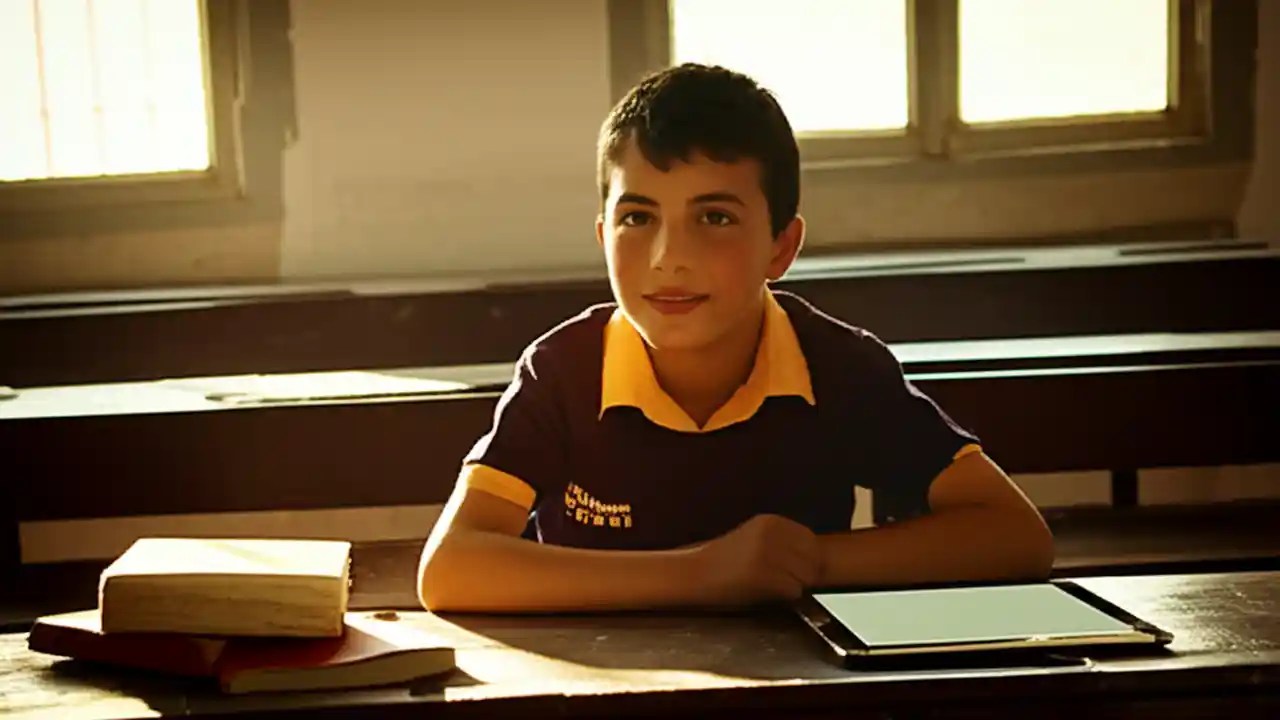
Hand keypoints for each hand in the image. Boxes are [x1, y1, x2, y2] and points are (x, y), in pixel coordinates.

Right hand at [692, 514, 820, 605]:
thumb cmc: (724, 562)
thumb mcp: (755, 538)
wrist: (695, 574)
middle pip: (813, 560)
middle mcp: (773, 534)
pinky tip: (764, 592)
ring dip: (793, 586)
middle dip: (803, 573)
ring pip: (805, 578)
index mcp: (771, 521)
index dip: (806, 559)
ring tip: (770, 585)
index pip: (811, 541)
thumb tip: (816, 557)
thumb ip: (783, 541)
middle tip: (781, 580)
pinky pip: (793, 592)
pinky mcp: (765, 576)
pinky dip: (784, 597)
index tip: (793, 568)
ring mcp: (769, 554)